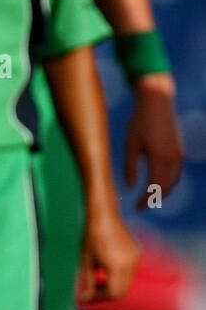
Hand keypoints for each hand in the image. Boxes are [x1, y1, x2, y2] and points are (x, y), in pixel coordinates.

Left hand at [79, 205, 139, 301]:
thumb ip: (87, 281)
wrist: (103, 214)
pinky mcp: (137, 253)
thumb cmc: (91, 236)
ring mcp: (137, 259)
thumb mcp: (86, 260)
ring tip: (97, 278)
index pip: (113, 293)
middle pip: (122, 291)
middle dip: (106, 293)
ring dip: (112, 284)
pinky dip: (118, 275)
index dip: (99, 297)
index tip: (86, 296)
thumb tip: (86, 298)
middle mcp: (131, 264)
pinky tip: (105, 267)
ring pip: (126, 282)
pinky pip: (129, 271)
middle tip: (91, 291)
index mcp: (117, 266)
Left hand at [124, 73, 183, 209]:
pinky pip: (176, 173)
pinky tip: (156, 184)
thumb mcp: (130, 143)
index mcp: (160, 157)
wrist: (157, 101)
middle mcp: (173, 158)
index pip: (154, 187)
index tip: (135, 208)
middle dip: (154, 199)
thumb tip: (130, 188)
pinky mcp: (179, 150)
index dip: (145, 200)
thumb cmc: (139, 121)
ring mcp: (179, 154)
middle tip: (140, 206)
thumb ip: (130, 167)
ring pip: (173, 181)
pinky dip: (167, 182)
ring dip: (162, 192)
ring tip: (147, 197)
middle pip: (166, 188)